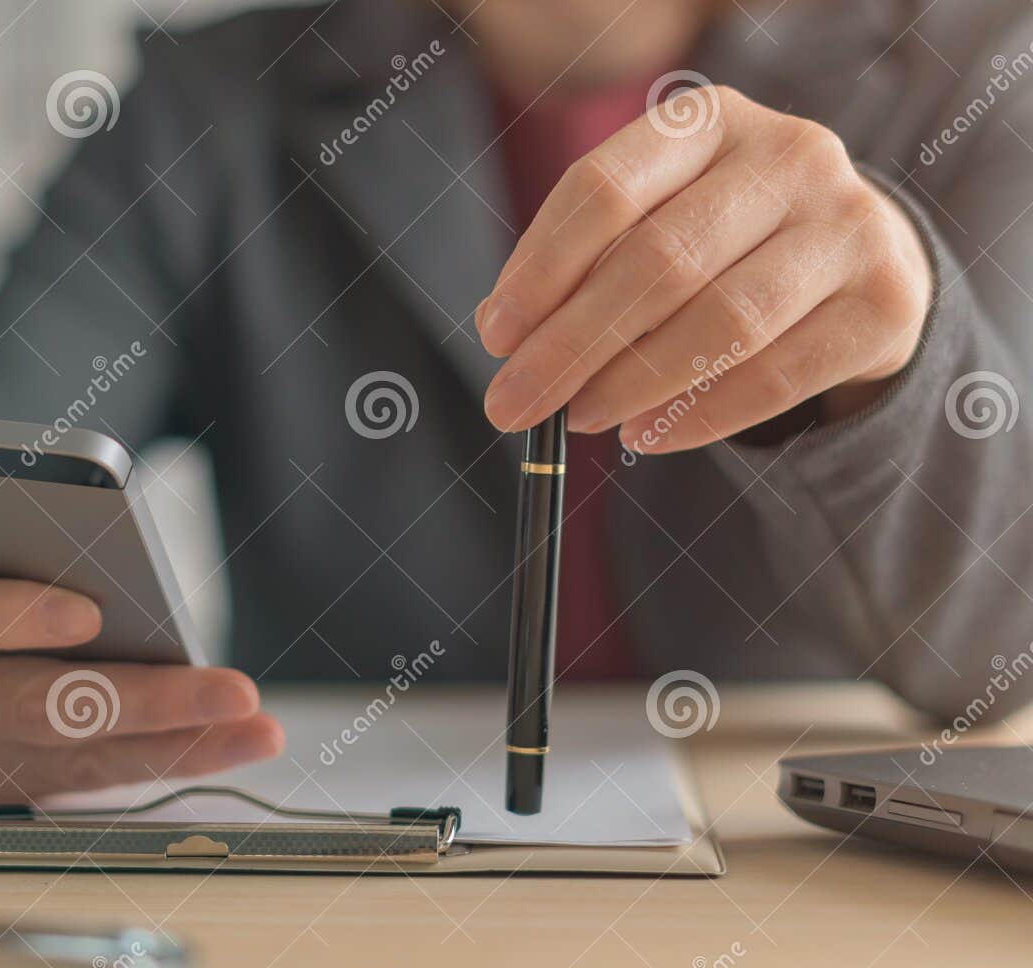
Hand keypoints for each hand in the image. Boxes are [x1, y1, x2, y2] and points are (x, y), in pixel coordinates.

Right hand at [0, 554, 283, 800]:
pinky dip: (172, 762)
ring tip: (259, 728)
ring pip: (85, 759)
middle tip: (233, 691)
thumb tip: (118, 570)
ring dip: (182, 746)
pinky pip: (102, 780)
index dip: (17, 615)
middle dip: (146, 702)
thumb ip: (8, 571)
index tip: (87, 610)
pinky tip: (234, 743)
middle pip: (42, 708)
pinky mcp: (14, 792)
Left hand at [475, 85, 932, 453]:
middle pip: (658, 260)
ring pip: (722, 319)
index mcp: (710, 121)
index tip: (496, 336)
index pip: (607, 188)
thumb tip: (505, 334)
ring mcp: (847, 226)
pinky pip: (776, 375)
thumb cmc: (725, 245)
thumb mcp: (656, 224)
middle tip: (514, 405)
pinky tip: (644, 435)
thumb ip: (584, 265)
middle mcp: (789, 156)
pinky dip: (698, 416)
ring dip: (632, 382)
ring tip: (579, 419)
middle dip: (571, 344)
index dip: (541, 268)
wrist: (858, 264)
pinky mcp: (882, 303)